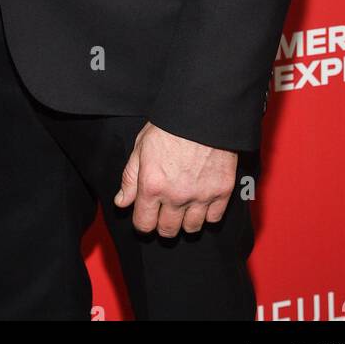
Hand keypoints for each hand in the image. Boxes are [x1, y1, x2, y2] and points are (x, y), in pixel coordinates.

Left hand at [113, 123, 237, 236]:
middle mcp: (176, 196)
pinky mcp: (222, 192)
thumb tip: (122, 202)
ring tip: (184, 206)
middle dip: (163, 224)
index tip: (146, 215)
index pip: (144, 224)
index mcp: (152, 185)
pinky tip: (201, 200)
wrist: (203, 112)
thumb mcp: (141, 147)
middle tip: (165, 211)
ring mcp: (201, 196)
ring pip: (191, 228)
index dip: (142, 222)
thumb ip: (130, 178)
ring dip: (185, 221)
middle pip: (168, 231)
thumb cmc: (169, 126)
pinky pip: (213, 219)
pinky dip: (207, 214)